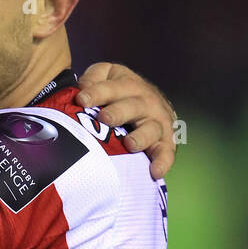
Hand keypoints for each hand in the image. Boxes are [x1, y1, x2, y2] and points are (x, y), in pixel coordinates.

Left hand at [76, 62, 176, 180]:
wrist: (150, 103)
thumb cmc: (119, 92)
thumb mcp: (106, 76)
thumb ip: (93, 77)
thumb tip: (82, 89)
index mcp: (129, 85)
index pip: (112, 87)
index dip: (97, 92)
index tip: (81, 99)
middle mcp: (146, 102)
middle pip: (133, 107)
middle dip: (119, 112)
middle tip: (105, 118)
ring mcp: (157, 123)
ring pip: (151, 129)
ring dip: (141, 137)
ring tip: (130, 144)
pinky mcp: (166, 142)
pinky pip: (166, 152)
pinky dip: (162, 162)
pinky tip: (155, 172)